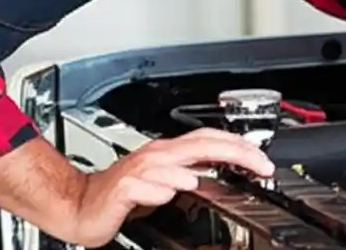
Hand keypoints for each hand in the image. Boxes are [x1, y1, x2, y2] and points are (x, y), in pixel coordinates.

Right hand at [65, 127, 275, 246]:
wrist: (82, 205)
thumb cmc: (122, 195)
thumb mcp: (163, 182)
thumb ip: (188, 174)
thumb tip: (217, 173)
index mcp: (168, 153)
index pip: (209, 140)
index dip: (239, 147)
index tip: (263, 160)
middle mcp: (157, 156)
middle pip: (201, 144)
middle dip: (234, 151)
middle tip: (258, 164)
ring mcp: (141, 170)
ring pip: (172, 163)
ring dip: (192, 169)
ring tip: (208, 178)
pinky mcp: (125, 188)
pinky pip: (145, 186)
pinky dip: (160, 189)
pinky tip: (168, 192)